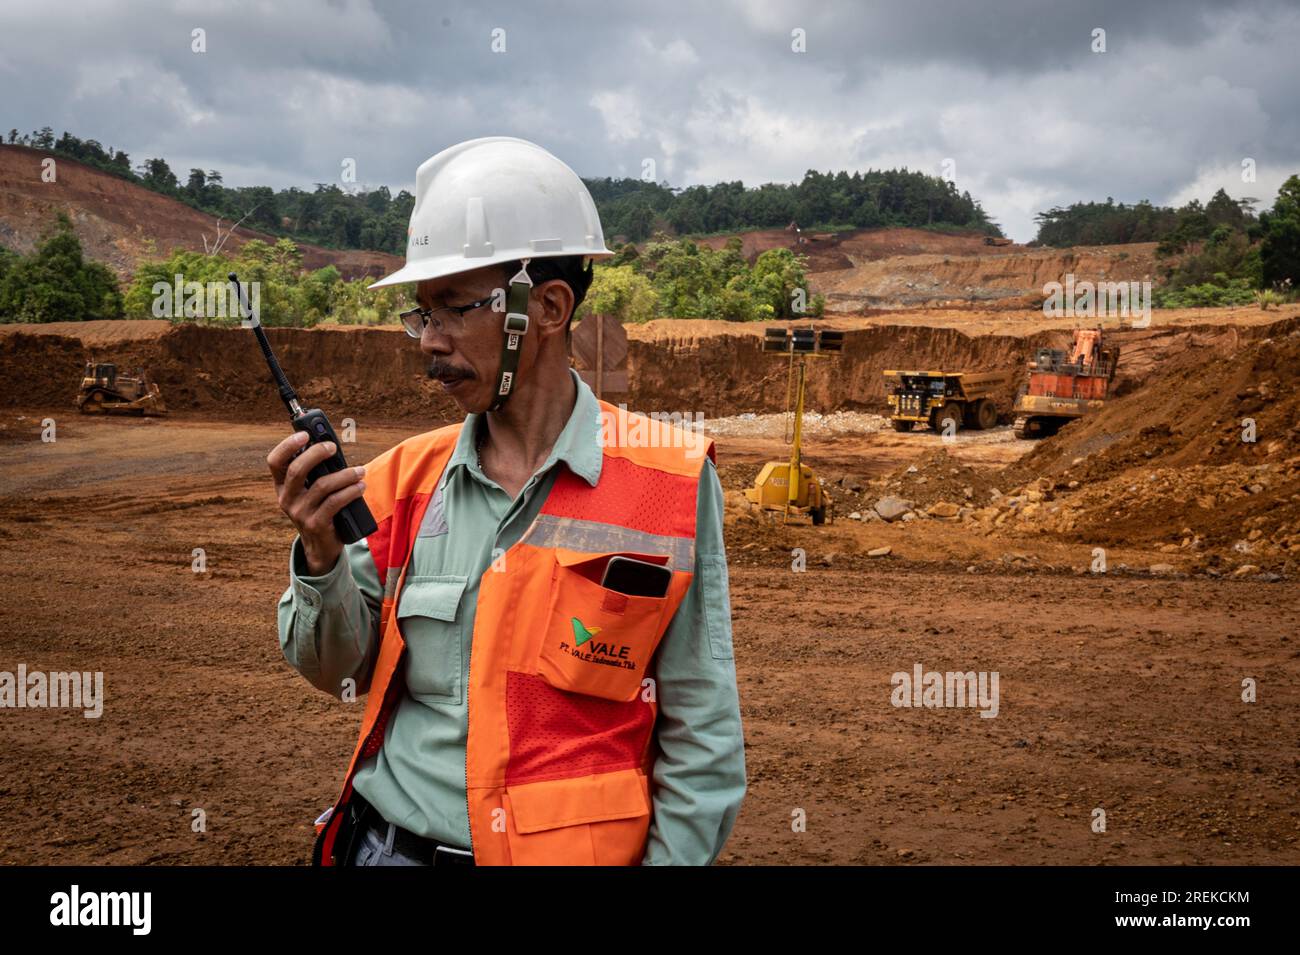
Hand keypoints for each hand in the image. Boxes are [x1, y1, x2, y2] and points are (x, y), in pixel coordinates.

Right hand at [267, 431, 365, 574]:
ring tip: (360, 471)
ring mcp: (299, 513)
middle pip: (297, 470)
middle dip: (317, 453)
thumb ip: (316, 471)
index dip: (287, 445)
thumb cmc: (320, 509)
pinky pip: (335, 502)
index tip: (305, 434)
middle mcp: (286, 499)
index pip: (275, 462)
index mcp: (282, 486)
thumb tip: (332, 446)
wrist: (320, 546)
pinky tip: (360, 486)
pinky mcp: (316, 524)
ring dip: (345, 475)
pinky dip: (351, 491)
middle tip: (333, 447)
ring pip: (322, 486)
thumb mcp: (311, 490)